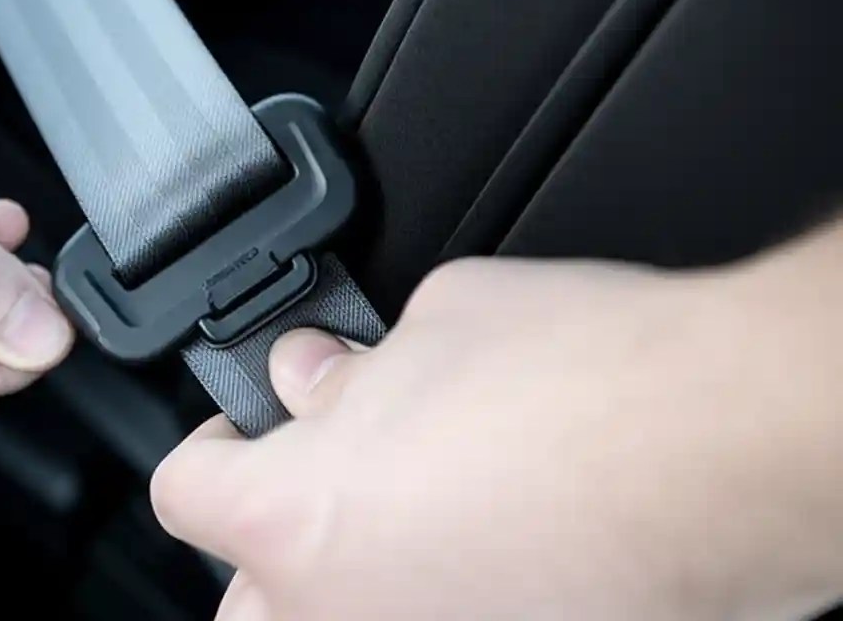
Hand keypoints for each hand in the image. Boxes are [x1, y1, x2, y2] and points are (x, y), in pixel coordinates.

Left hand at [152, 237, 842, 619]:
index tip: (248, 428)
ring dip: (354, 579)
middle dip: (270, 542)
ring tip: (415, 514)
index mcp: (296, 519)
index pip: (187, 493)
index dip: (215, 446)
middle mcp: (343, 614)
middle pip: (244, 601)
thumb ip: (352, 371)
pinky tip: (491, 546)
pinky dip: (439, 597)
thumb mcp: (440, 324)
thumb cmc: (597, 385)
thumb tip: (317, 378)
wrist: (729, 444)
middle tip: (324, 485)